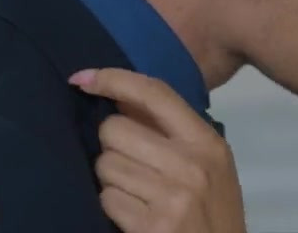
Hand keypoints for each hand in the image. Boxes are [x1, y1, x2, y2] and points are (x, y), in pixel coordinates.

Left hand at [69, 68, 245, 232]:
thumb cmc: (214, 211)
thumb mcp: (209, 165)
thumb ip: (171, 131)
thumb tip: (119, 96)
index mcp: (207, 142)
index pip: (155, 93)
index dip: (114, 79)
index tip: (83, 79)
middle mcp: (190, 164)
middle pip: (115, 129)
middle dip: (111, 145)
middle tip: (130, 164)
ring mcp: (170, 196)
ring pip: (105, 165)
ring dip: (111, 178)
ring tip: (136, 192)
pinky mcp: (150, 226)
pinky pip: (106, 198)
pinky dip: (113, 205)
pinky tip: (134, 214)